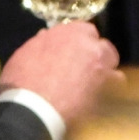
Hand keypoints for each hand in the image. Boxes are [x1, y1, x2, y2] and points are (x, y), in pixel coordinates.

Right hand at [0, 21, 121, 123]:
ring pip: (112, 68)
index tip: (70, 50)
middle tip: (82, 68)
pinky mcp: (109, 94)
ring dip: (104, 74)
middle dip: (96, 56)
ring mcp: (104, 71)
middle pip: (104, 48)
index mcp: (73, 34)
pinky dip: (108, 93)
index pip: (85, 29)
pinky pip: (115, 90)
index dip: (78, 41)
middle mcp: (93, 49)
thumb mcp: (25, 54)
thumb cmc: (23, 80)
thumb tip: (47, 37)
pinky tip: (96, 100)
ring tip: (91, 86)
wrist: (34, 110)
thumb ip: (42, 43)